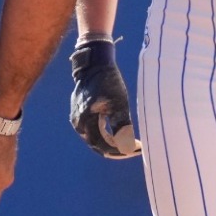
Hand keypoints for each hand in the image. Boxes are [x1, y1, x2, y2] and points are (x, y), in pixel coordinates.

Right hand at [69, 39, 139, 158]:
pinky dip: (106, 134)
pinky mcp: (80, 113)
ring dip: (113, 142)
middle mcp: (78, 123)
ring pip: (96, 139)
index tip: (138, 149)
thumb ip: (121, 126)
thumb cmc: (108, 81)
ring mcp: (77, 118)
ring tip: (130, 142)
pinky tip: (119, 133)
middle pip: (99, 145)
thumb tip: (127, 146)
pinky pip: (94, 130)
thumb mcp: (118, 104)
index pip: (104, 146)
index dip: (122, 150)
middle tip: (136, 148)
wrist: (95, 64)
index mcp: (85, 121)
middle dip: (118, 149)